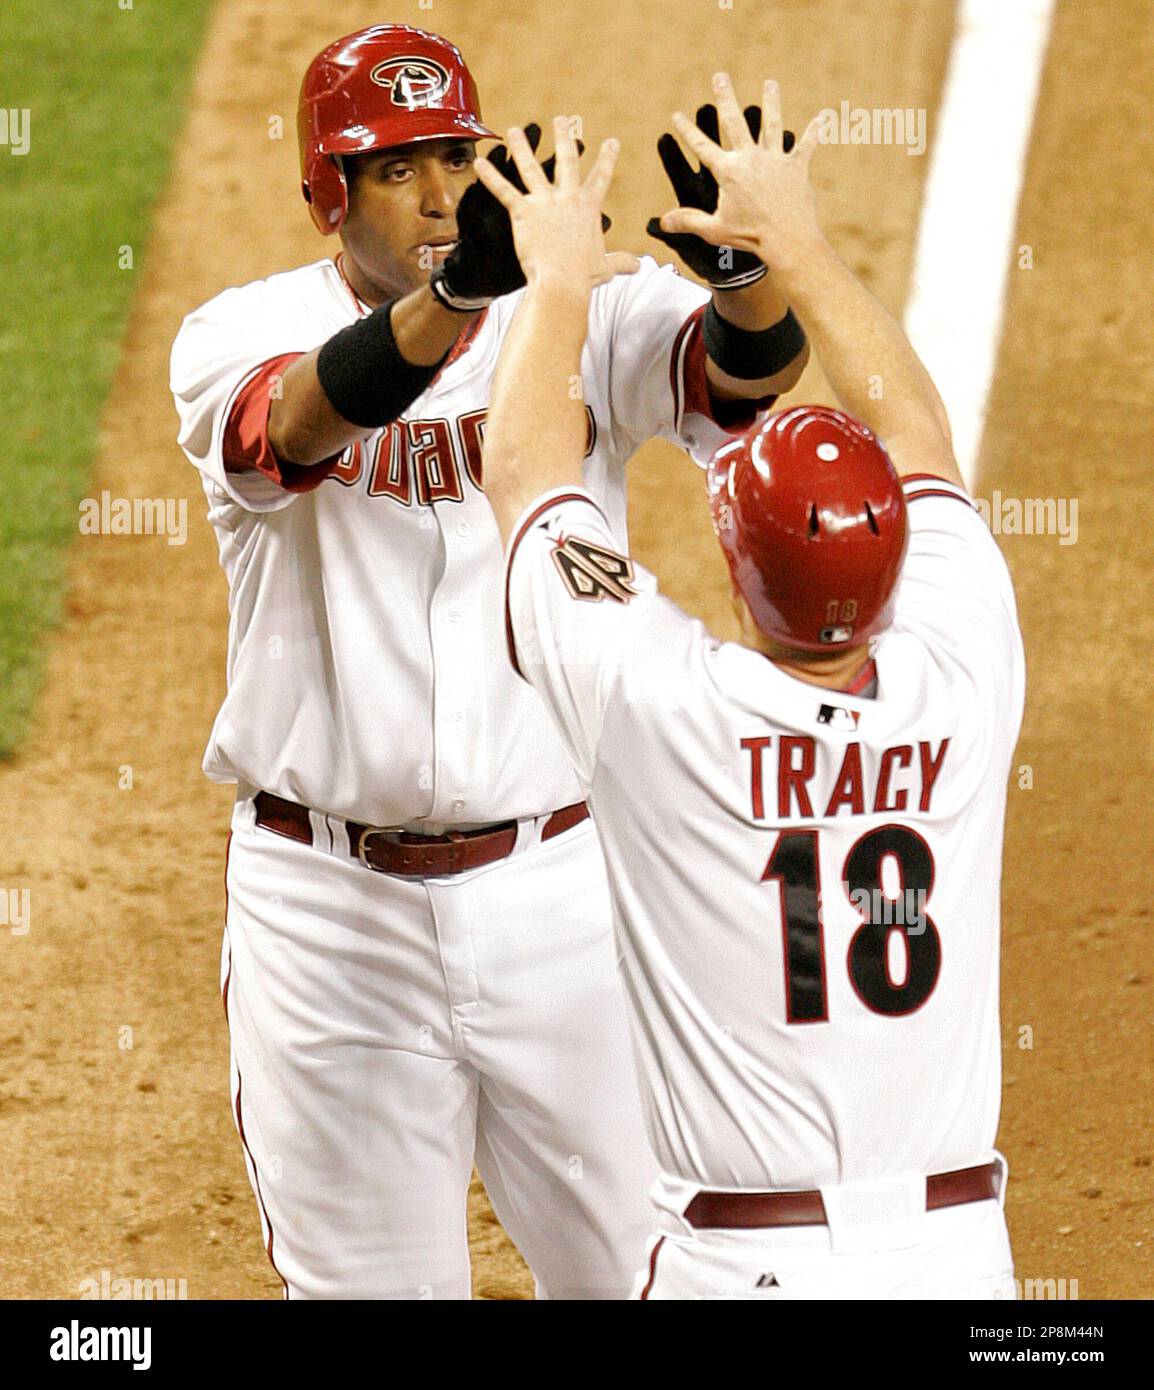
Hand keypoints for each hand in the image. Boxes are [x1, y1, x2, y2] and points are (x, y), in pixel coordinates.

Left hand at [431, 124, 613, 310]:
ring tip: (513, 130)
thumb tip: (638, 265)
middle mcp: (567, 198)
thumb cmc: (583, 276)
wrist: (563, 281)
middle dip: (564, 137)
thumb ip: (622, 262)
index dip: (607, 159)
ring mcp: (545, 203)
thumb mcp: (606, 267)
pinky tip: (480, 163)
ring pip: (530, 168)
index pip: (600, 178)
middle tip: (561, 120)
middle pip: (566, 160)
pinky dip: (491, 177)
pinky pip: (504, 191)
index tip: (612, 142)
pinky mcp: (524, 212)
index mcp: (588, 208)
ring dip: (521, 147)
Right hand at [658, 74, 822, 273]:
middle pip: (735, 123)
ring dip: (771, 103)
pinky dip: (814, 133)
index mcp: (728, 171)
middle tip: (720, 77)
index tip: (677, 115)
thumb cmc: (750, 237)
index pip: (702, 147)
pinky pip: (806, 146)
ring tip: (770, 84)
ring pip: (772, 125)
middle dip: (726, 99)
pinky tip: (822, 119)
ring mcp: (775, 160)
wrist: (787, 239)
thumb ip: (688, 221)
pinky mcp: (797, 168)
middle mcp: (751, 158)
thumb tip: (662, 221)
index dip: (687, 131)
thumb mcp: (714, 230)